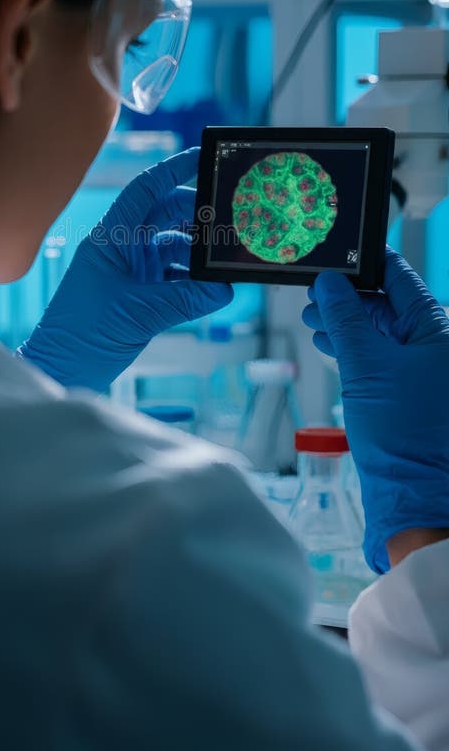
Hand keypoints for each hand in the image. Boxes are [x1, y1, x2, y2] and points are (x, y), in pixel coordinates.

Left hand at [18, 148, 232, 392]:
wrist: (61, 369)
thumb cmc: (82, 335)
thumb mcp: (140, 313)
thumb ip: (186, 299)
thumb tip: (224, 289)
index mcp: (110, 237)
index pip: (144, 190)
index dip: (173, 169)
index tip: (203, 157)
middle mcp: (120, 247)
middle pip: (165, 215)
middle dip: (197, 216)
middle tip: (228, 220)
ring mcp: (129, 269)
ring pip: (172, 246)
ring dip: (198, 252)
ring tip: (224, 258)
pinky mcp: (137, 293)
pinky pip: (172, 275)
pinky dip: (193, 280)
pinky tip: (212, 288)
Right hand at [302, 248, 448, 573]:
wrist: (416, 497)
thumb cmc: (403, 435)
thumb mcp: (366, 365)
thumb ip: (345, 318)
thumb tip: (329, 283)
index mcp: (438, 329)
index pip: (400, 278)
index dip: (366, 263)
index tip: (337, 253)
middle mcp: (437, 346)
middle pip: (390, 304)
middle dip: (349, 297)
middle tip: (314, 292)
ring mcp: (426, 371)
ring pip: (383, 332)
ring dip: (348, 323)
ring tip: (314, 319)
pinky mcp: (412, 393)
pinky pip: (383, 357)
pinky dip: (356, 348)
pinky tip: (332, 344)